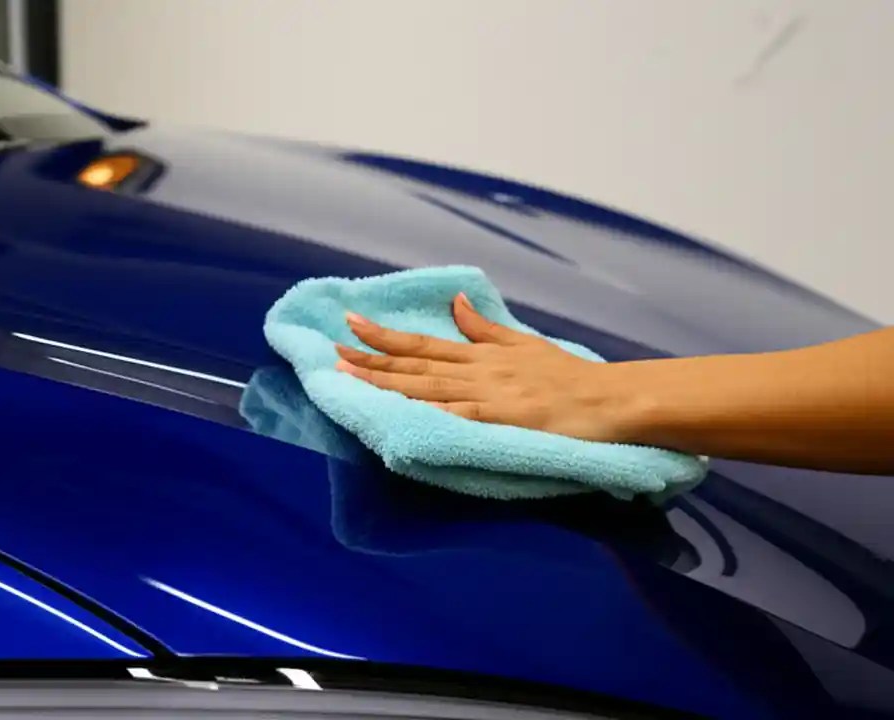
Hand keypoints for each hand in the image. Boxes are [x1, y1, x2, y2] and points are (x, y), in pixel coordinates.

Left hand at [336, 293, 640, 442]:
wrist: (611, 400)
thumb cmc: (570, 378)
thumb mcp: (524, 344)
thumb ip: (485, 330)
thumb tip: (455, 304)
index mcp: (482, 357)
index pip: (424, 344)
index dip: (385, 336)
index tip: (351, 322)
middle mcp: (478, 372)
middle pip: (415, 365)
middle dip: (371, 358)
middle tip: (332, 349)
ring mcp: (489, 396)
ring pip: (427, 387)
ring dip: (385, 381)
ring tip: (348, 373)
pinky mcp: (503, 420)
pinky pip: (458, 416)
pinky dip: (427, 412)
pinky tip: (398, 410)